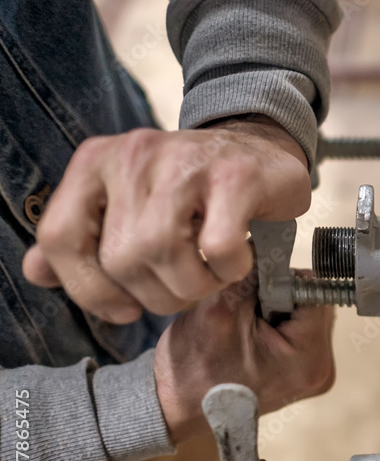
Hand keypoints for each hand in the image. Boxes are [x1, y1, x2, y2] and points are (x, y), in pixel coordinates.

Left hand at [22, 116, 310, 322]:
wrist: (261, 151)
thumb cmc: (191, 191)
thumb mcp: (127, 205)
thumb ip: (82, 238)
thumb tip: (37, 273)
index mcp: (96, 161)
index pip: (61, 238)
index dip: (87, 288)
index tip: (123, 309)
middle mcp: (134, 155)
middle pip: (121, 258)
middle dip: (157, 294)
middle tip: (182, 289)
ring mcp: (186, 162)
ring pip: (165, 255)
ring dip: (194, 286)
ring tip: (210, 276)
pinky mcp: (236, 176)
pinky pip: (218, 248)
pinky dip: (229, 269)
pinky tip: (235, 260)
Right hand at [153, 274, 334, 442]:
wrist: (175, 407)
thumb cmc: (193, 367)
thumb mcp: (220, 308)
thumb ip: (251, 274)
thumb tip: (269, 244)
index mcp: (309, 358)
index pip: (314, 293)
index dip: (284, 278)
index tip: (256, 280)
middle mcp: (322, 369)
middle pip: (314, 304)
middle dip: (282, 294)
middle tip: (246, 303)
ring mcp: (314, 374)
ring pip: (305, 316)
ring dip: (278, 308)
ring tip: (245, 321)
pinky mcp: (302, 374)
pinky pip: (298, 333)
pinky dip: (276, 324)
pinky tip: (250, 332)